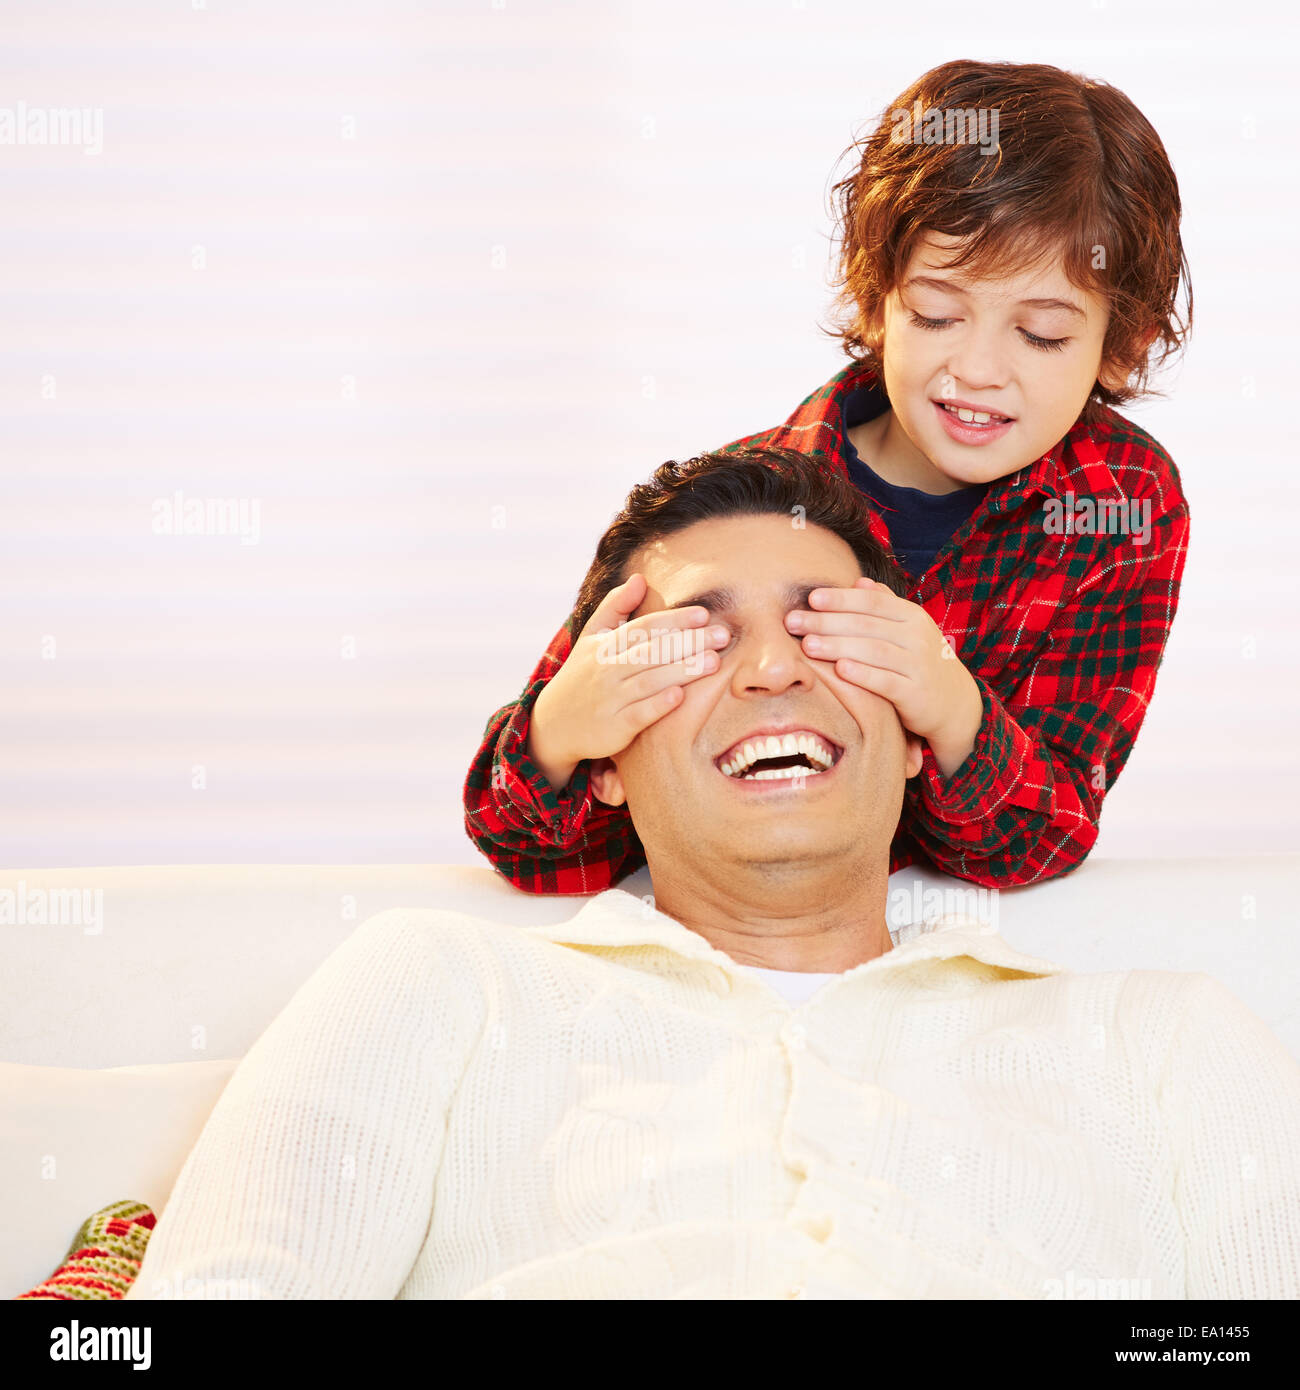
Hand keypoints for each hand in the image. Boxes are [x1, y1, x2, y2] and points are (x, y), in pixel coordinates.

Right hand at [526, 574, 731, 791]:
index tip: (704, 614)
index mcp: (604, 645)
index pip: (644, 628)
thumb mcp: (592, 638)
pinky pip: (637, 714)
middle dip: (689, 642)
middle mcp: (606, 670)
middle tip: (723, 635)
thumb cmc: (583, 676)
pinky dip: (657, 705)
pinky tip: (680, 696)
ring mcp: (610, 699)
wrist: (555, 724)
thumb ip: (615, 606)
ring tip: (713, 661)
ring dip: (681, 670)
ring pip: (649, 681)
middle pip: (652, 651)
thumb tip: (639, 578)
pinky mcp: (613, 728)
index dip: (674, 620)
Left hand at [785, 577, 983, 777]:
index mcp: (911, 616)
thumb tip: (859, 582)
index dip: (841, 599)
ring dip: (837, 646)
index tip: (811, 598)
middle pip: (865, 625)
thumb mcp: (909, 630)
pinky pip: (886, 682)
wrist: (956, 704)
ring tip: (806, 645)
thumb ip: (886, 606)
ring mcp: (918, 665)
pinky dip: (863, 674)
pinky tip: (839, 670)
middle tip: (793, 622)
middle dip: (826, 622)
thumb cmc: (921, 663)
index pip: (872, 602)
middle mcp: (917, 636)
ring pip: (873, 651)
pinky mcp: (916, 694)